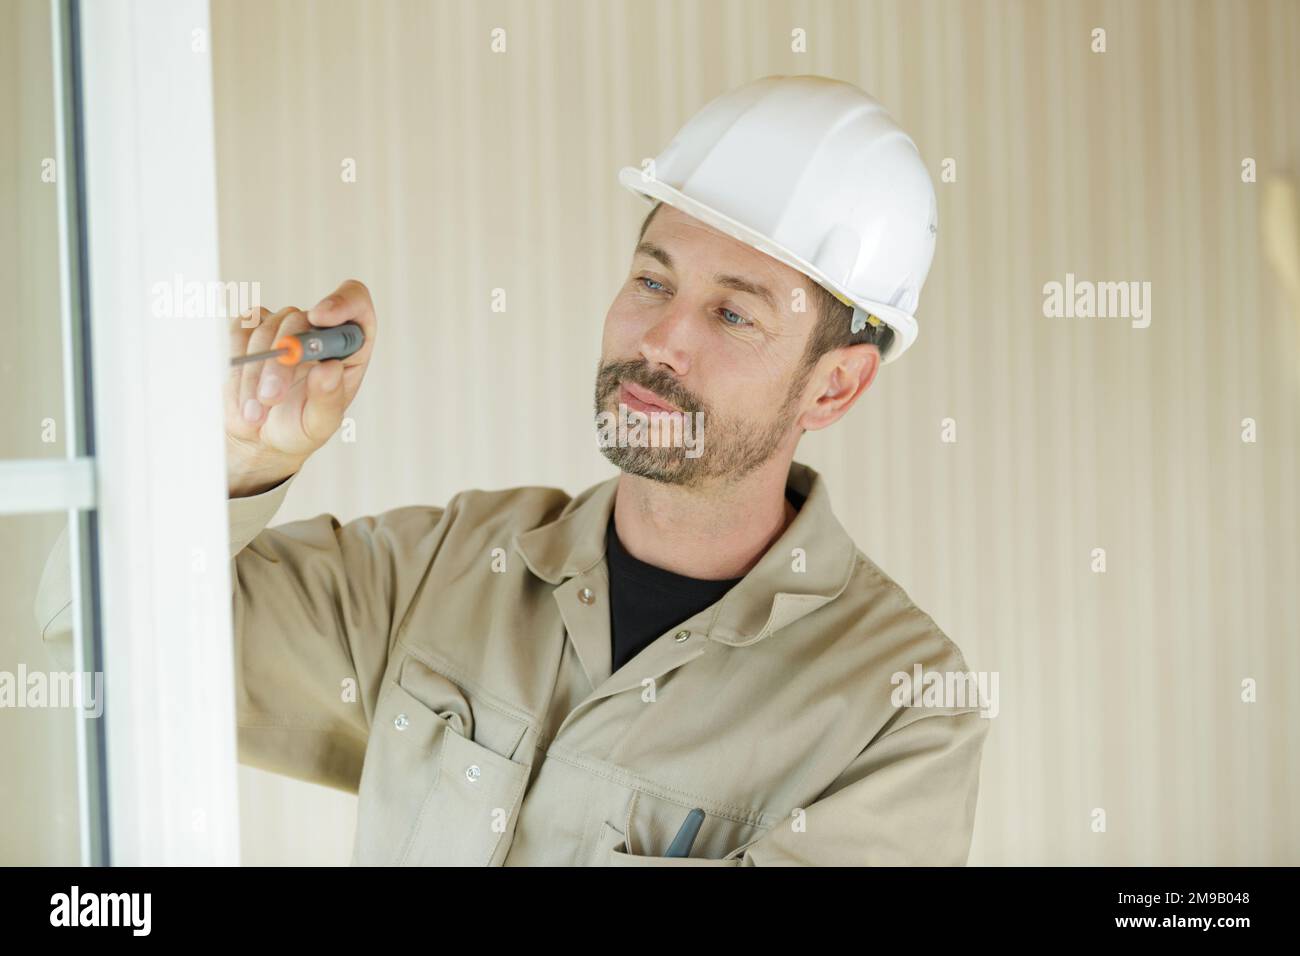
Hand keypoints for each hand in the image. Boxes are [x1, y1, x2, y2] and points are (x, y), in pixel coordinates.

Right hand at [225, 279, 376, 495]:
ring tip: (256, 413)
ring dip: (256, 373)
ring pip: (267, 329)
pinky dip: (239, 365)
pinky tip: (245, 395)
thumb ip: (328, 398)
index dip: (340, 303)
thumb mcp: (320, 425)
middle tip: (271, 397)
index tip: (319, 317)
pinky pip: (240, 331)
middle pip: (301, 321)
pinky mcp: (251, 330)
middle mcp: (318, 330)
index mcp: (349, 346)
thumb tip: (330, 368)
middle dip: (281, 361)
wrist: (261, 437)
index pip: (355, 304)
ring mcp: (283, 327)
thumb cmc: (300, 429)